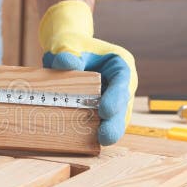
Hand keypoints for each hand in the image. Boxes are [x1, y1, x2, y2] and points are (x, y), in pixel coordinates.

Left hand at [40, 0, 136, 145]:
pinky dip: (94, 131)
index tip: (105, 110)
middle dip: (115, 122)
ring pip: (114, 118)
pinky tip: (86, 141)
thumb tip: (64, 63)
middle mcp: (121, 84)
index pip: (122, 81)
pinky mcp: (101, 110)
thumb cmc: (70, 45)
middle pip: (122, 105)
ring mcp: (112, 99)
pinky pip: (101, 122)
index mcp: (120, 64)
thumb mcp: (68, 44)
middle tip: (105, 137)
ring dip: (107, 130)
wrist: (65, 52)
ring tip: (98, 142)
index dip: (116, 97)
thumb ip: (67, 53)